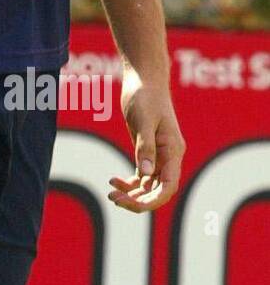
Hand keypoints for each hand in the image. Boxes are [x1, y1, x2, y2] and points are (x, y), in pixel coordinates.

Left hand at [109, 70, 184, 213]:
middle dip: (139, 200)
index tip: (132, 205)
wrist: (144, 79)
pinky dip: (129, 182)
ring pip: (149, 185)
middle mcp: (169, 156)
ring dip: (132, 193)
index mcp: (173, 150)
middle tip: (114, 199)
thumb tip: (146, 173)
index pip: (168, 185)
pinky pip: (142, 175)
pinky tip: (113, 180)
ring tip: (111, 194)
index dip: (153, 200)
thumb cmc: (145, 95)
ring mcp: (159, 154)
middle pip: (158, 190)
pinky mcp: (147, 150)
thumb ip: (145, 146)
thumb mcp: (144, 120)